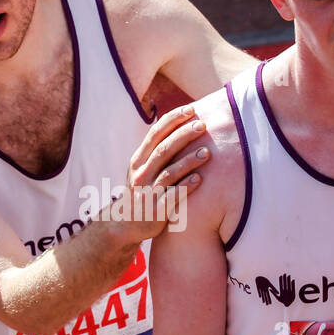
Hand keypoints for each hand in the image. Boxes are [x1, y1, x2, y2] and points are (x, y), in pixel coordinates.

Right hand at [118, 104, 210, 242]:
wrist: (125, 225)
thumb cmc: (142, 191)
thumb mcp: (141, 169)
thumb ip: (155, 150)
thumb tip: (173, 121)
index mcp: (138, 160)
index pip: (155, 134)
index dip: (172, 120)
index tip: (191, 109)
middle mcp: (141, 174)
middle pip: (163, 150)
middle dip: (184, 135)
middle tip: (203, 125)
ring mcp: (147, 193)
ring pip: (169, 173)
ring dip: (189, 161)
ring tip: (207, 152)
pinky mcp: (156, 212)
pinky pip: (172, 197)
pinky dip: (186, 187)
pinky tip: (199, 179)